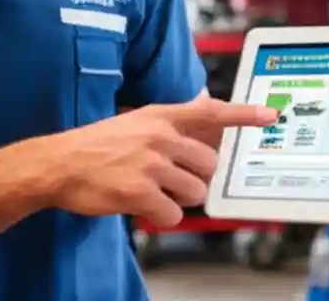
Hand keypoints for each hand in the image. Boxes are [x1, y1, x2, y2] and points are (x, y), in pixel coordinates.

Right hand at [50, 96, 276, 226]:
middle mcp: (159, 137)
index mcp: (159, 117)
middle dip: (195, 178)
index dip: (244, 114)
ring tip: (152, 192)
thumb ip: (169, 126)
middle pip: (208, 165)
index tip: (270, 114)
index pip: (211, 111)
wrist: (58, 164)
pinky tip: (141, 205)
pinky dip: (161, 217)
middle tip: (171, 180)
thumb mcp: (135, 123)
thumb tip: (203, 126)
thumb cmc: (95, 147)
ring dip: (179, 199)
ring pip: (195, 192)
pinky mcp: (140, 192)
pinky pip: (173, 214)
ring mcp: (150, 165)